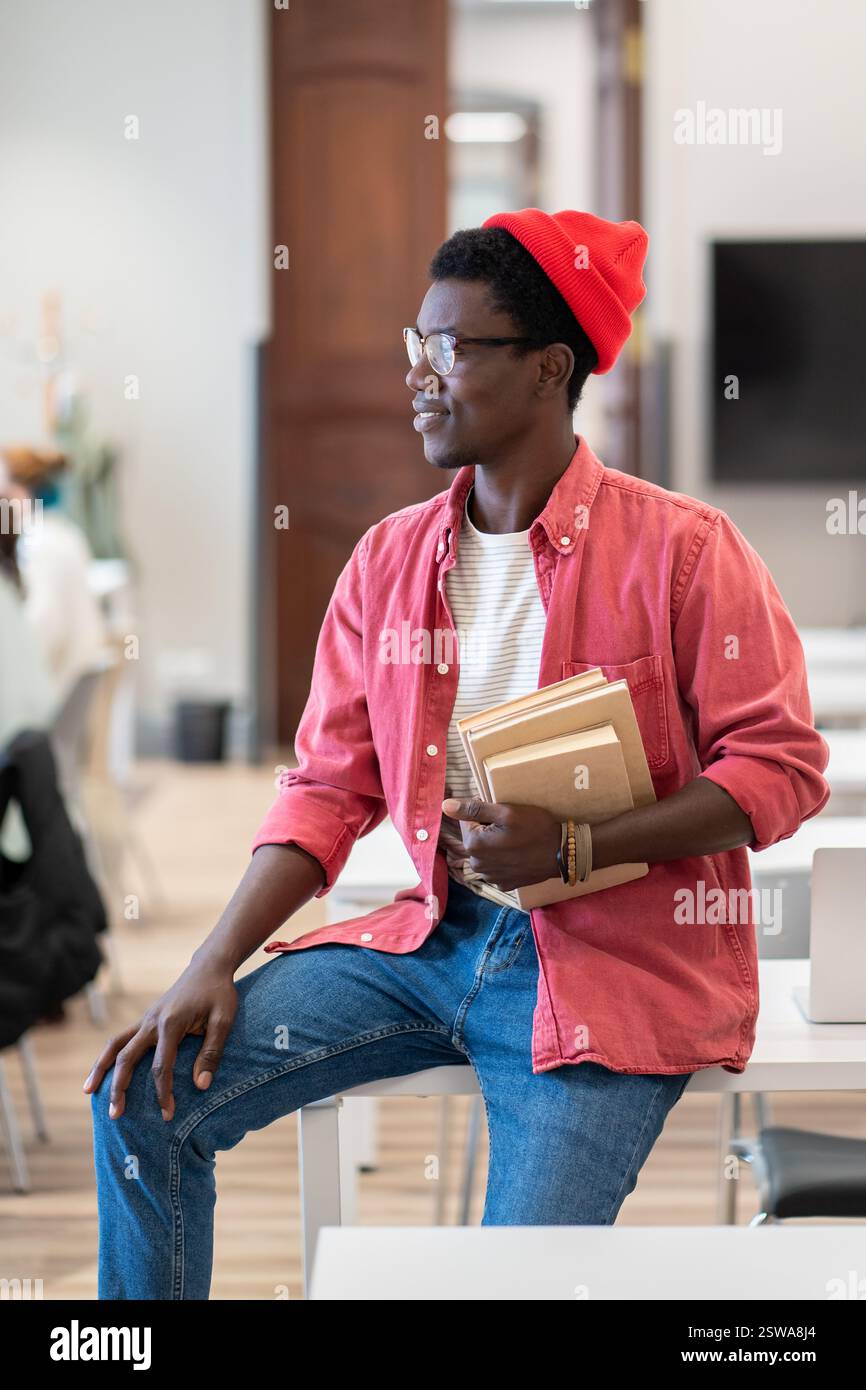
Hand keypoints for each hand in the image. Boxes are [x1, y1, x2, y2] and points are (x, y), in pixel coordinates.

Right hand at [82, 955, 238, 1121]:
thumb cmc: (218, 994)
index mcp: (171, 1023)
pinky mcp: (144, 1020)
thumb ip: (212, 1052)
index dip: (163, 1093)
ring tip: (88, 1092)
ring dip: (101, 1069)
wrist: (208, 968)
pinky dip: (108, 1056)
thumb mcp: (224, 1021)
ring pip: (114, 1045)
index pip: (161, 1066)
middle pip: (127, 1058)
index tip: (167, 1114)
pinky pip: (120, 1039)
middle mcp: (151, 1021)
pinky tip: (103, 1072)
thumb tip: (201, 1086)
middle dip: (119, 1087)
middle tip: (115, 1115)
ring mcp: (145, 1019)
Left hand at [440, 795, 561, 891]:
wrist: (562, 854)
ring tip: (516, 841)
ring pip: (484, 853)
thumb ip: (473, 809)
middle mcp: (477, 865)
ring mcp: (491, 877)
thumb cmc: (535, 828)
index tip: (502, 815)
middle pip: (475, 839)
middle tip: (511, 827)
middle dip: (487, 831)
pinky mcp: (504, 884)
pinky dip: (503, 860)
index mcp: (474, 845)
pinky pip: (496, 867)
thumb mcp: (506, 812)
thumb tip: (445, 806)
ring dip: (494, 846)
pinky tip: (518, 855)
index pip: (466, 821)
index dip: (483, 814)